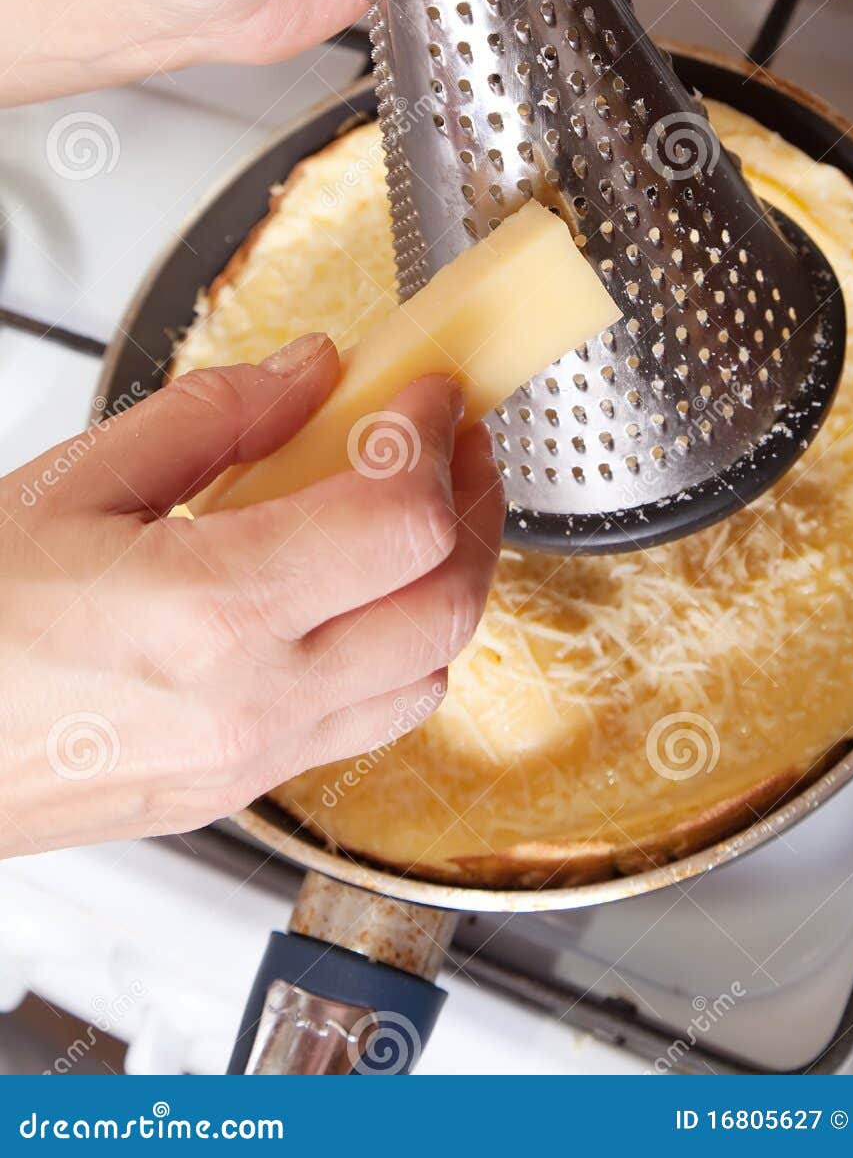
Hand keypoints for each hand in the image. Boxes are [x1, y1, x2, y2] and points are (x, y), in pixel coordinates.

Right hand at [0, 340, 502, 857]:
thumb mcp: (73, 481)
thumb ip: (211, 415)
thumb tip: (312, 369)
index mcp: (210, 609)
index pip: (399, 523)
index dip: (434, 438)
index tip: (428, 389)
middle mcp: (252, 700)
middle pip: (447, 605)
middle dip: (473, 507)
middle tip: (449, 443)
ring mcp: (252, 758)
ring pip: (428, 675)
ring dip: (448, 584)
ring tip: (415, 515)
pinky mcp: (240, 788)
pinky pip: (372, 722)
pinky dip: (401, 650)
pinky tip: (359, 597)